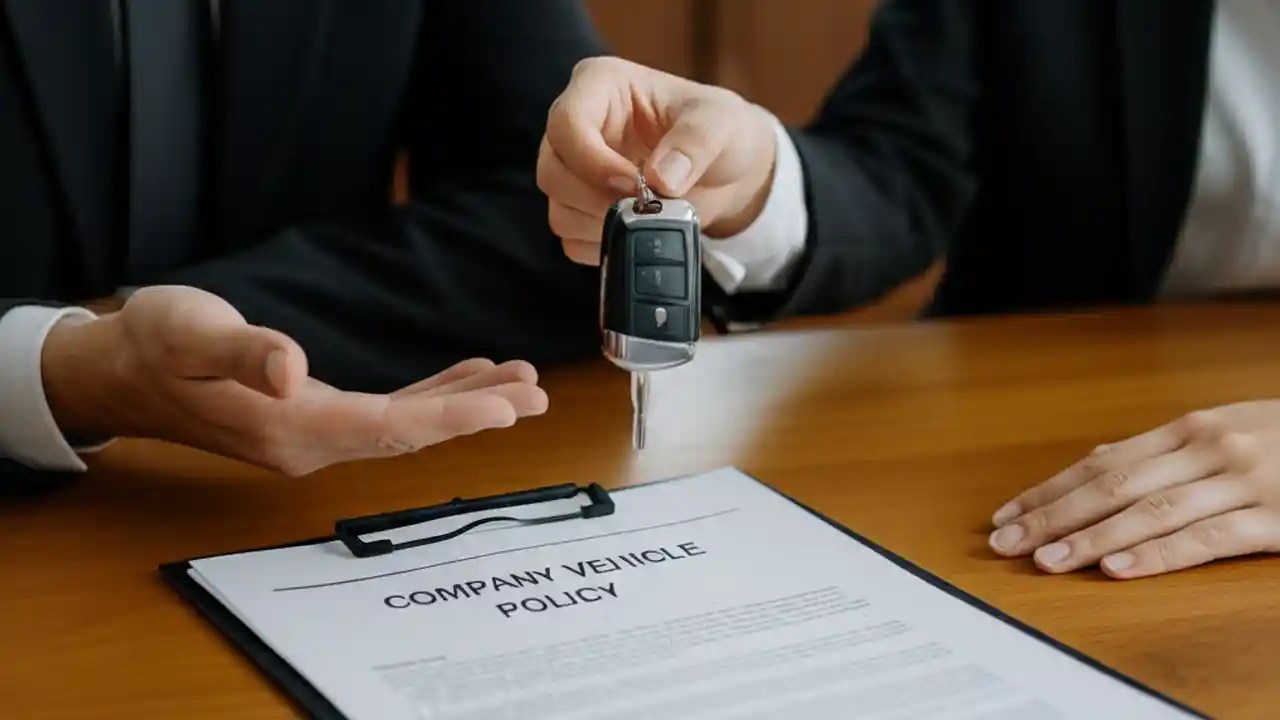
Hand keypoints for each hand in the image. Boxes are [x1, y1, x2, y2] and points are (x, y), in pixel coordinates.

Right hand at [41, 286, 547, 475]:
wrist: (118, 370)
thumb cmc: (153, 345)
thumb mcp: (191, 335)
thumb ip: (245, 354)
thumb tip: (292, 371)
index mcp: (292, 428)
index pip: (391, 427)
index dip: (452, 415)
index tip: (507, 406)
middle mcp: (310, 443)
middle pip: (411, 433)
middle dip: (476, 414)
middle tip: (537, 394)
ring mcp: (312, 435)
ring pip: (404, 425)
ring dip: (462, 404)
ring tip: (520, 384)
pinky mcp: (311, 418)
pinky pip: (385, 413)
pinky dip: (428, 396)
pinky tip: (465, 378)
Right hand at [539, 56, 776, 264]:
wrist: (727, 170)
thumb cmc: (720, 130)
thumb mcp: (721, 122)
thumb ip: (696, 142)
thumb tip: (661, 179)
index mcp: (600, 86)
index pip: (566, 123)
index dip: (594, 161)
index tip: (635, 182)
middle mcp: (577, 126)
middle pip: (552, 171)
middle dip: (598, 199)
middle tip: (645, 206)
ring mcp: (574, 170)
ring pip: (558, 208)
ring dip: (603, 224)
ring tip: (649, 216)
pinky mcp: (580, 209)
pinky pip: (571, 239)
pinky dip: (605, 243)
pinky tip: (638, 230)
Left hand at [987, 402, 1279, 578]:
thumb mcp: (1226, 432)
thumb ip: (1165, 452)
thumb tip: (1097, 465)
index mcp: (1190, 429)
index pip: (1100, 463)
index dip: (1049, 490)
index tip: (1006, 515)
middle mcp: (1208, 449)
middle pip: (1111, 485)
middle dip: (1051, 516)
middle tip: (1005, 543)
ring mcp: (1242, 481)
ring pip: (1149, 512)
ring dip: (1091, 539)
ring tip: (1046, 561)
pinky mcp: (1275, 518)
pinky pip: (1206, 538)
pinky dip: (1158, 554)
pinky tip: (1119, 568)